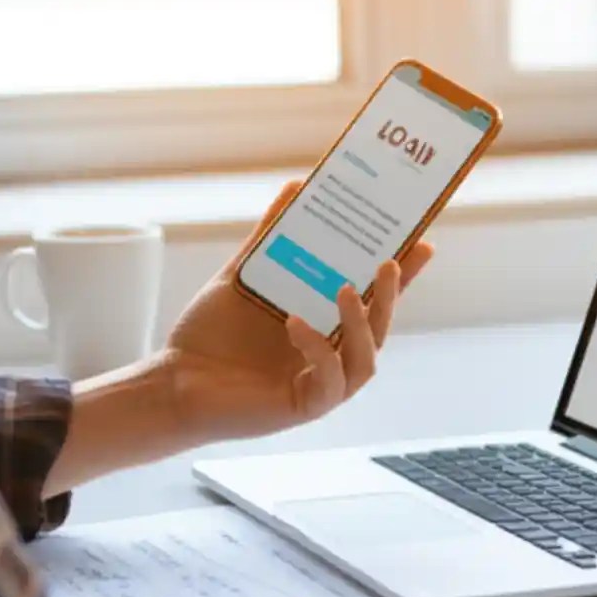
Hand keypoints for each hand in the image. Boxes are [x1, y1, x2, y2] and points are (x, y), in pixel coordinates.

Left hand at [164, 181, 434, 440]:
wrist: (174, 378)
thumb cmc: (210, 334)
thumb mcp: (242, 275)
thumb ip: (270, 237)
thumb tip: (295, 188)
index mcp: (325, 327)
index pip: (371, 300)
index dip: (401, 277)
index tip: (422, 243)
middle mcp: (330, 357)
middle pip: (378, 329)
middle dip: (390, 296)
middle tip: (391, 261)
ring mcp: (320, 386)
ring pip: (364, 361)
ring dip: (362, 324)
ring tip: (346, 290)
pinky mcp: (303, 408)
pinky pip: (328, 383)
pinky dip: (317, 350)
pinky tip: (296, 324)